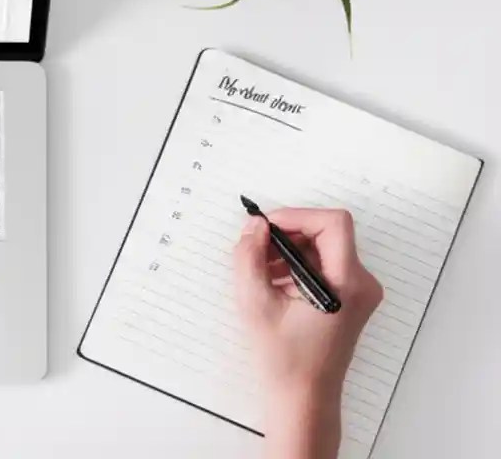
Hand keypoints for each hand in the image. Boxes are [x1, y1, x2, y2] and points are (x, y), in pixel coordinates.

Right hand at [233, 208, 382, 458]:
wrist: (303, 395)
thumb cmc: (283, 358)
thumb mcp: (255, 303)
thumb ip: (249, 257)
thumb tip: (254, 226)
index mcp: (346, 283)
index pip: (332, 223)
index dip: (297, 216)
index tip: (267, 228)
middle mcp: (362, 283)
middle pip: (327, 233)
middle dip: (288, 234)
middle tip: (257, 249)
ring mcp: (359, 290)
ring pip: (324, 247)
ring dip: (290, 250)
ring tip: (261, 271)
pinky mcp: (350, 297)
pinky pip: (324, 264)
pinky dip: (298, 264)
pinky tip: (274, 282)